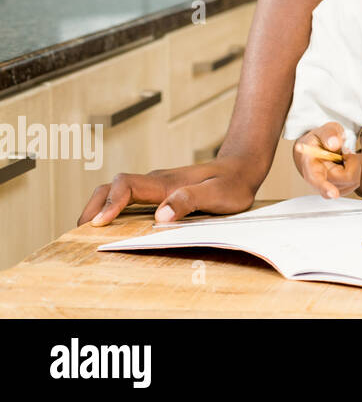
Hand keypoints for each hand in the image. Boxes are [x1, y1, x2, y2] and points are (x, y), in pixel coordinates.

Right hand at [79, 158, 259, 225]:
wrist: (243, 167)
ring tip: (86, 233)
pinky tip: (111, 227)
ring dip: (99, 208)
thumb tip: (160, 216)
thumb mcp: (218, 194)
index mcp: (166, 182)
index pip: (127, 186)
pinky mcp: (160, 193)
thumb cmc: (233, 183)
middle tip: (78, 232)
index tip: (99, 224)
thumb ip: (190, 200)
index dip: (110, 203)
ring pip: (118, 192)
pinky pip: (129, 199)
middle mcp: (156, 181)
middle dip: (93, 206)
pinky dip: (113, 210)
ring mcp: (156, 186)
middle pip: (113, 187)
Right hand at [292, 122, 360, 199]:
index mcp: (309, 164)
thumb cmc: (320, 139)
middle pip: (342, 180)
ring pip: (351, 182)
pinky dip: (355, 170)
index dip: (324, 186)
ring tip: (345, 156)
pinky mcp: (338, 188)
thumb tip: (334, 144)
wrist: (318, 146)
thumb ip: (329, 134)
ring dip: (353, 166)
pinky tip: (347, 164)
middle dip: (350, 163)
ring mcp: (328, 186)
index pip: (315, 179)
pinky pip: (354, 182)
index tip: (333, 194)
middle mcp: (317, 179)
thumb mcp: (325, 129)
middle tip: (345, 150)